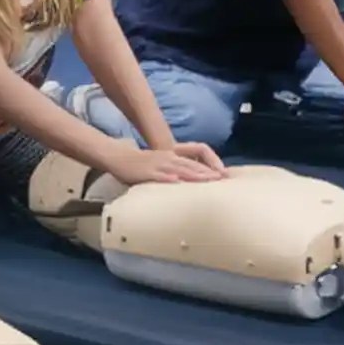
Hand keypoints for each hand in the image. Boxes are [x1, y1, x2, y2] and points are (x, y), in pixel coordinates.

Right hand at [105, 146, 225, 184]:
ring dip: (193, 174)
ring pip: (179, 169)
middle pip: (191, 166)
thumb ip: (173, 174)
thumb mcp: (160, 167)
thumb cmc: (140, 166)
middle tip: (222, 180)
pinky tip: (176, 182)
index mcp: (173, 158)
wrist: (120, 157)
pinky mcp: (147, 171)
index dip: (209, 170)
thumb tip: (186, 186)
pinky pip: (159, 175)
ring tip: (207, 180)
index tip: (224, 179)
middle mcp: (169, 159)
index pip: (195, 165)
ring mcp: (159, 165)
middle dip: (207, 173)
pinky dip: (168, 178)